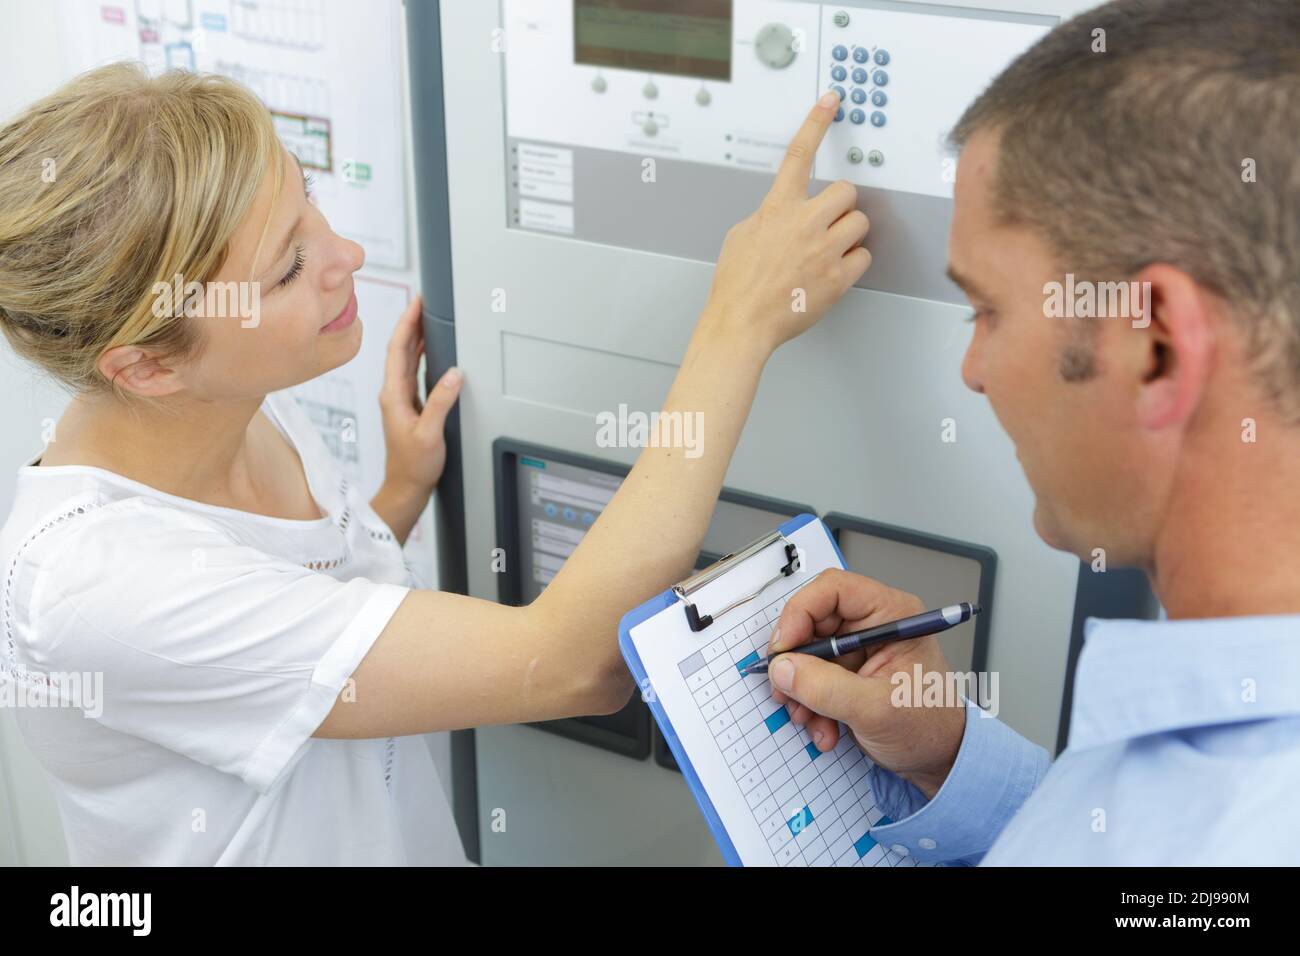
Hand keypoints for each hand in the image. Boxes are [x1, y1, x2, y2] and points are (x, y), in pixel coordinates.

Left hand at [378, 294, 461, 495]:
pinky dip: (422, 357)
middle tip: (425, 303)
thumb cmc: (414, 466)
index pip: (398, 350)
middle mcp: (394, 394)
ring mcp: (401, 400)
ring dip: (416, 338)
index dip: (407, 324)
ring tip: (428, 319)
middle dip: (412, 324)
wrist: (407, 487)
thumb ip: (441, 403)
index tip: (417, 304)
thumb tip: (454, 373)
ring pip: (407, 360)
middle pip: (400, 350)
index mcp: (393, 396)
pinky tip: (432, 351)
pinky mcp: (410, 407)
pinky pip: (415, 373)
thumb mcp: (430, 434)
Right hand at [703, 92, 871, 354]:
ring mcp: (824, 250)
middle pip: (847, 192)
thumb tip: (785, 214)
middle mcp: (804, 223)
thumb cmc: (737, 285)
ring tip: (830, 250)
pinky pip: (864, 256)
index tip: (830, 102)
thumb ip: (770, 215)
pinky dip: (854, 262)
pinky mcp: (838, 277)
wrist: (742, 323)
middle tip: (830, 223)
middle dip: (842, 206)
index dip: (816, 123)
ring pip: (860, 223)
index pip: (799, 154)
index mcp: (777, 208)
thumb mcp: (742, 236)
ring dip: (850, 234)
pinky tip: (834, 270)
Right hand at [767, 569, 965, 798]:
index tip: (783, 648)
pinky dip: (809, 703)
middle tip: (785, 689)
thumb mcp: (875, 710)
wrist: (940, 761)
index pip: (834, 590)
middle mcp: (874, 625)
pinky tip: (823, 728)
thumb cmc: (929, 729)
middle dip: (796, 661)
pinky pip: (813, 677)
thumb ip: (826, 687)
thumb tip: (783, 668)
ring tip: (808, 718)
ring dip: (800, 689)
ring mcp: (860, 650)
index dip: (801, 612)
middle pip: (813, 621)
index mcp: (891, 616)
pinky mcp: (849, 673)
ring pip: (808, 652)